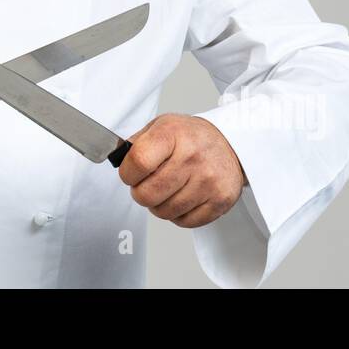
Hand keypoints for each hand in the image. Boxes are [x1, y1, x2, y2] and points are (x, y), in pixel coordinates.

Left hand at [118, 113, 246, 228]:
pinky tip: (182, 197)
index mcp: (173, 134)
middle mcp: (192, 157)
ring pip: (164, 212)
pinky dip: (177, 215)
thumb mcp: (162, 126)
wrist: (231, 143)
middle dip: (140, 193)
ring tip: (166, 190)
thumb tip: (118, 161)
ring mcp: (208, 181)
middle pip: (148, 194)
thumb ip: (137, 143)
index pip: (138, 162)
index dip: (127, 173)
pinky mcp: (219, 200)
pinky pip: (184, 222)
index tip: (130, 173)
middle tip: (146, 185)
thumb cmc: (192, 137)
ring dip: (158, 205)